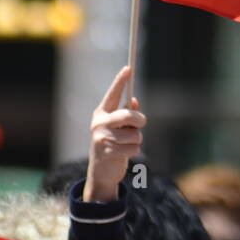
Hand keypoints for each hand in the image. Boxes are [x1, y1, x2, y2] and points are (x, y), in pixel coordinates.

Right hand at [83, 66, 144, 202]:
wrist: (100, 171)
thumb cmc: (112, 144)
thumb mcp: (116, 128)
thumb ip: (125, 114)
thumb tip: (133, 100)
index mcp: (101, 114)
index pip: (112, 95)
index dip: (120, 81)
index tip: (128, 68)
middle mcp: (99, 123)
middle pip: (128, 115)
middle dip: (139, 120)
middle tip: (140, 124)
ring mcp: (102, 138)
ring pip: (135, 134)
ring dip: (136, 140)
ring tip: (126, 145)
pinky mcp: (108, 152)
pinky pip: (134, 148)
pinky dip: (134, 152)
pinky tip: (124, 155)